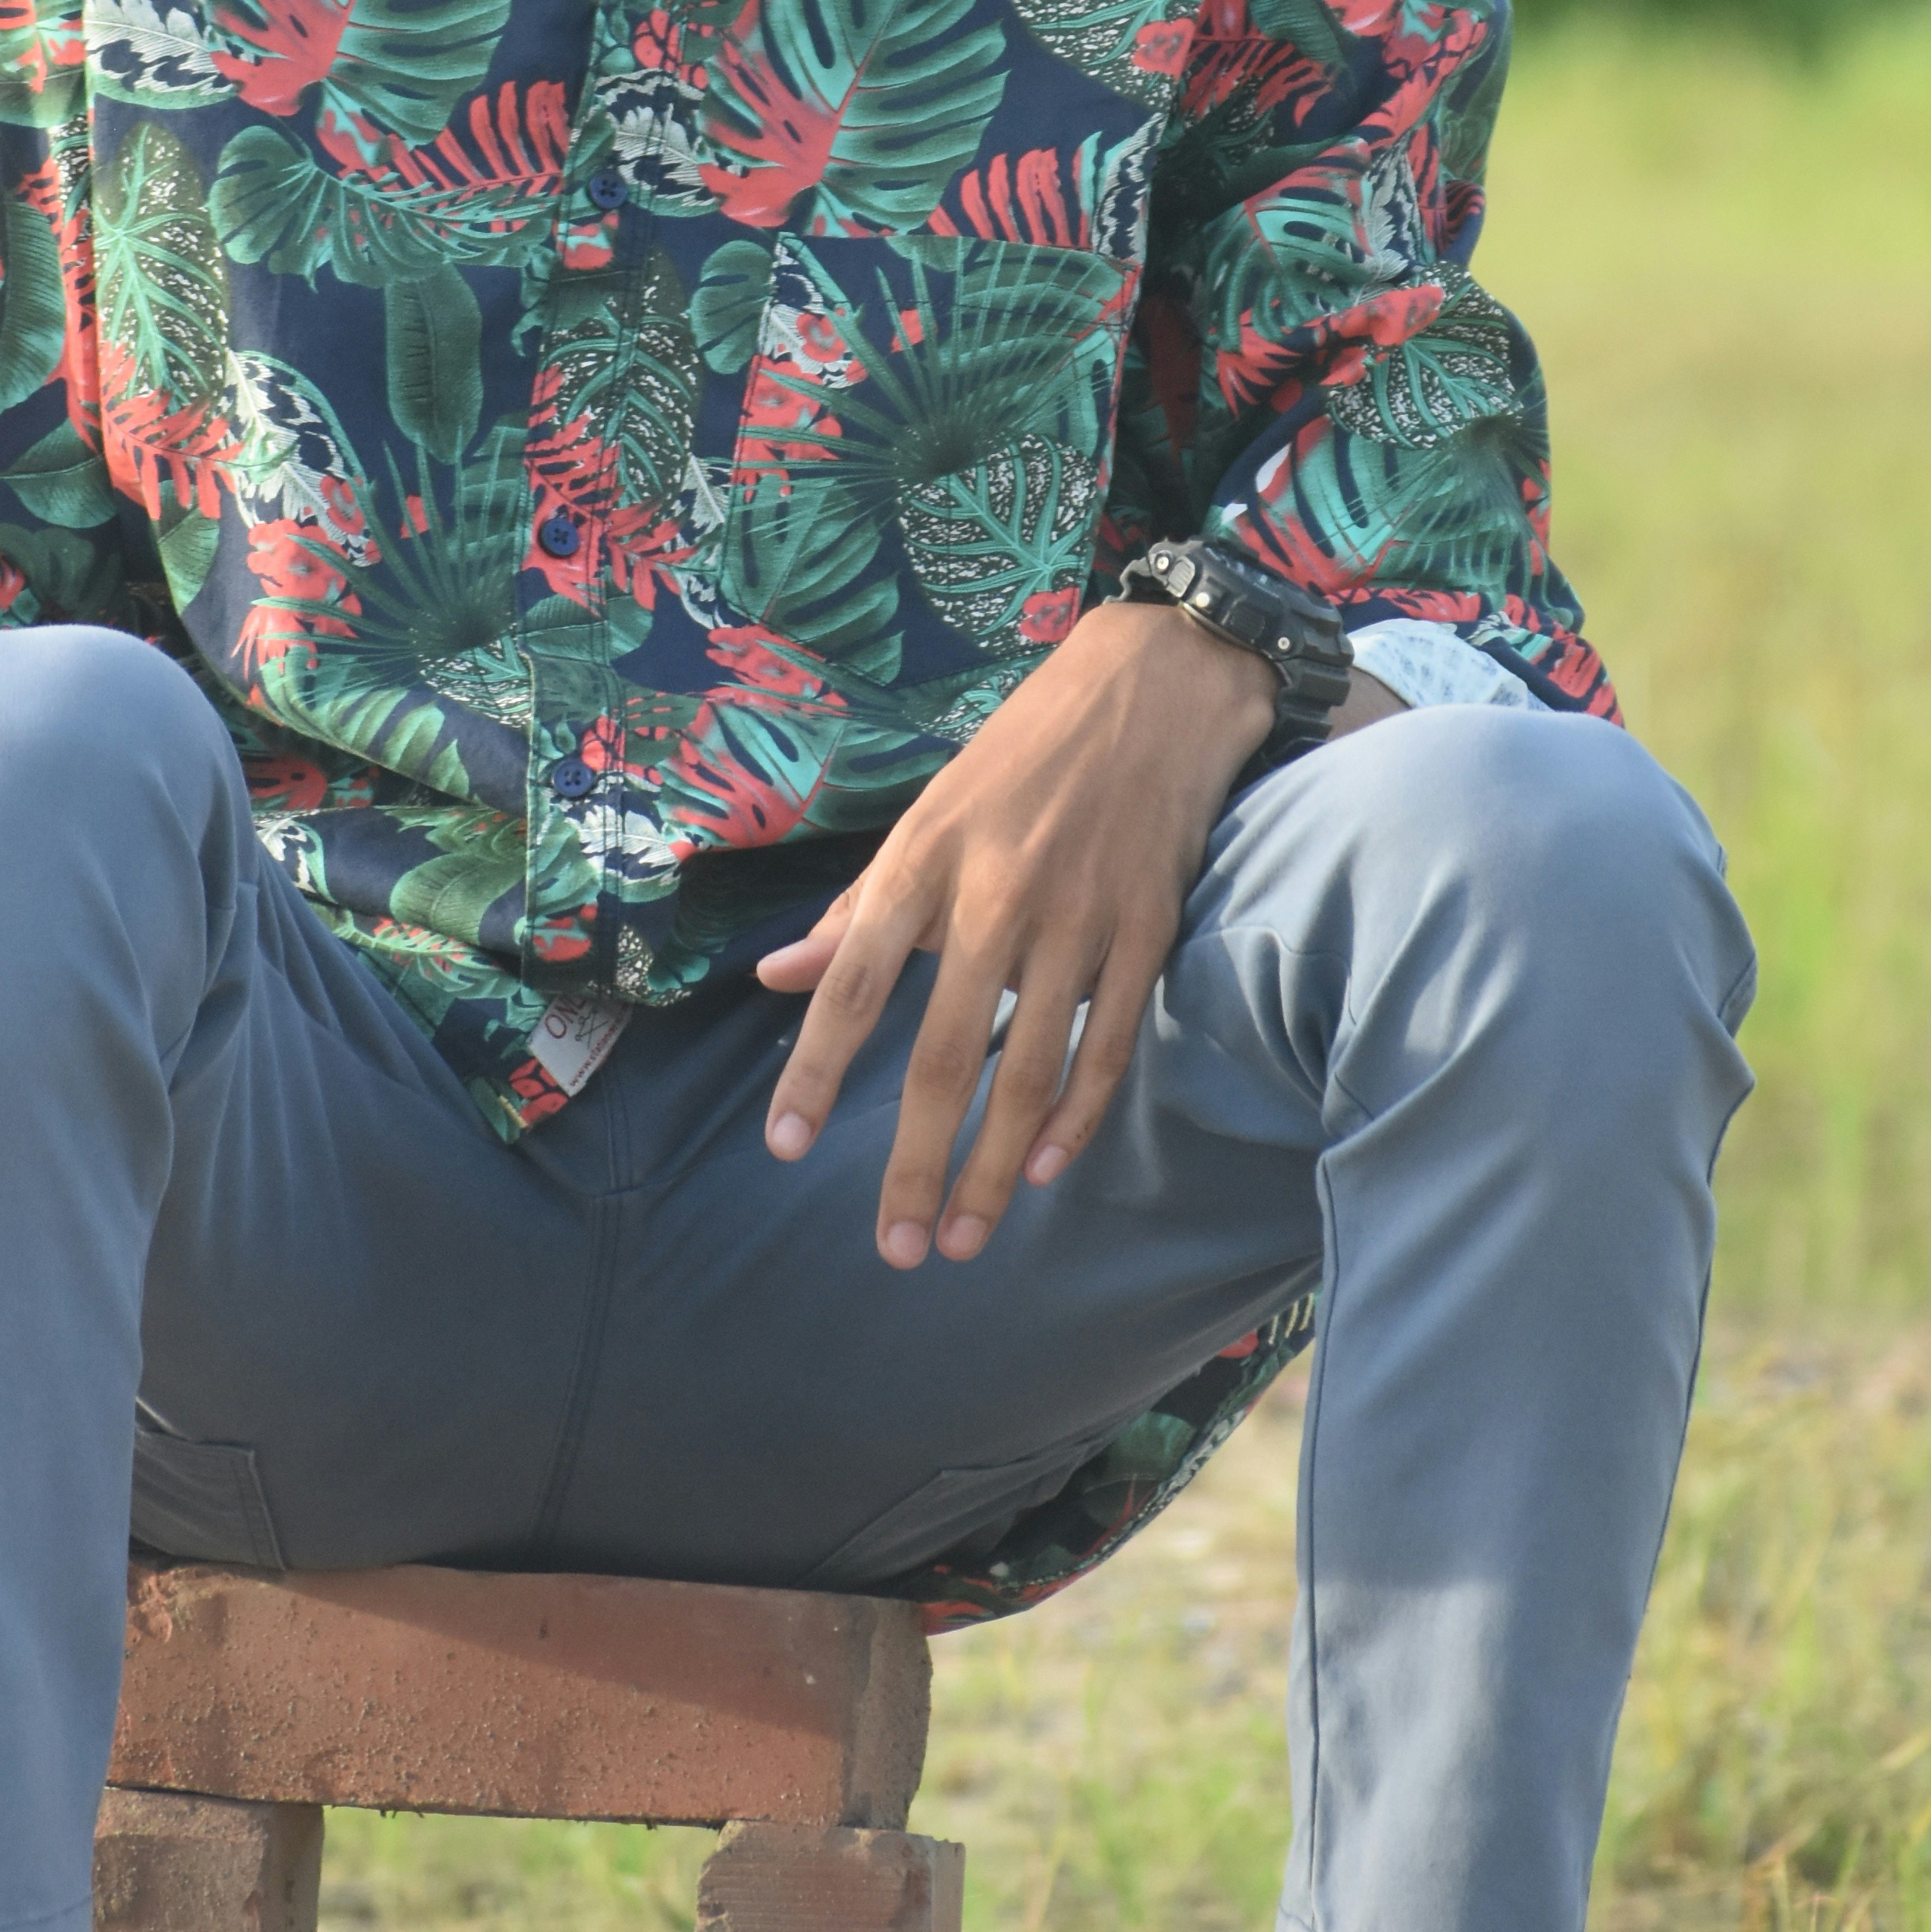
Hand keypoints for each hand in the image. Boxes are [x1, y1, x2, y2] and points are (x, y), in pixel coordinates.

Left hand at [754, 603, 1403, 1268]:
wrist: (1153, 683)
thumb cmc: (1022, 754)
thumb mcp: (927, 814)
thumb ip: (859, 907)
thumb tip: (777, 978)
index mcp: (924, 859)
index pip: (852, 982)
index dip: (815, 1070)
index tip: (786, 1147)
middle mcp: (996, 892)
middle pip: (946, 1052)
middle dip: (918, 1163)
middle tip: (899, 1248)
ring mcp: (1078, 913)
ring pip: (1031, 1067)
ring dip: (996, 1164)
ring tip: (967, 1236)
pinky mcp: (1148, 924)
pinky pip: (1110, 1040)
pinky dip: (1080, 1112)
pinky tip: (1046, 1169)